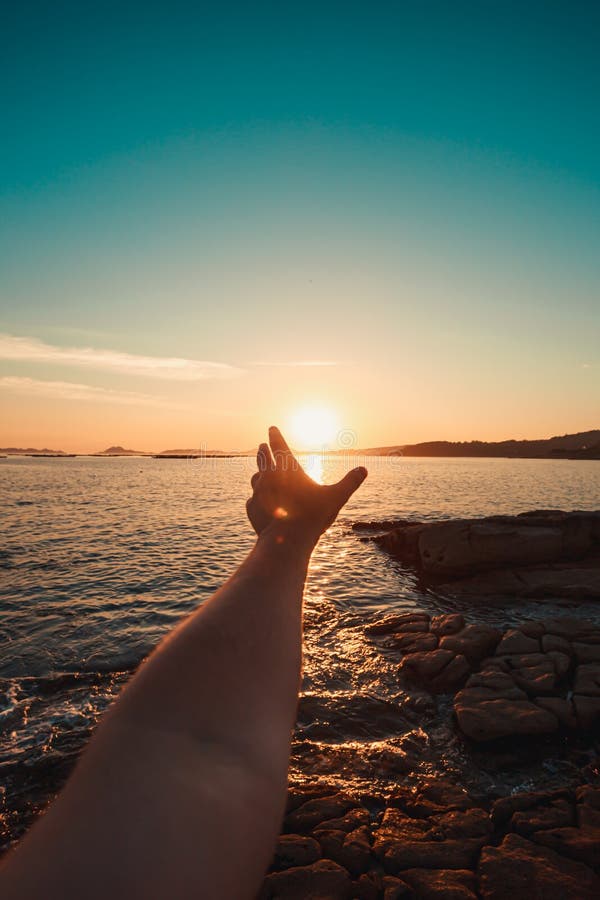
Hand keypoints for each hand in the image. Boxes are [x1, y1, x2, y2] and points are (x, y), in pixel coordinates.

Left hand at [246, 426, 367, 548]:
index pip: (278, 445)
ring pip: (255, 477)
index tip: (271, 428)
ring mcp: (258, 492)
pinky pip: (252, 499)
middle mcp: (269, 476)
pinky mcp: (251, 508)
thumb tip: (363, 469)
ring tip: (260, 473)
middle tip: (262, 447)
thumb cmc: (312, 516)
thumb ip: (350, 482)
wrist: (285, 541)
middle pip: (262, 457)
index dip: (275, 435)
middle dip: (263, 451)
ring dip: (259, 473)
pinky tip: (261, 502)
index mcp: (287, 468)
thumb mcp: (336, 497)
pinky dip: (257, 498)